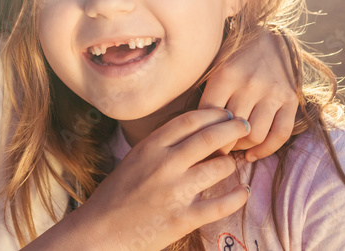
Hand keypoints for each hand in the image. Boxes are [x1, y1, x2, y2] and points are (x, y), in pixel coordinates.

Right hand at [49, 110, 250, 250]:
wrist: (100, 231)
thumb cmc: (116, 195)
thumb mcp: (134, 160)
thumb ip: (160, 146)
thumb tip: (193, 133)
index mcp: (150, 147)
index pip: (190, 120)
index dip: (213, 113)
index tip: (225, 113)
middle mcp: (164, 164)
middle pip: (209, 137)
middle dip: (233, 127)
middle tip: (244, 126)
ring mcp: (175, 192)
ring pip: (219, 167)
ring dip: (232, 163)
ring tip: (234, 163)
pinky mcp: (183, 219)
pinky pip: (221, 205)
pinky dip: (238, 197)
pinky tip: (243, 192)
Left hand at [199, 29, 296, 161]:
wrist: (267, 37)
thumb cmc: (233, 57)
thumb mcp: (213, 67)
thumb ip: (206, 95)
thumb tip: (193, 132)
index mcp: (225, 75)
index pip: (209, 116)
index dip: (203, 134)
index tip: (200, 141)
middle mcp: (250, 84)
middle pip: (232, 129)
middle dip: (223, 144)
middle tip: (217, 147)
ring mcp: (272, 92)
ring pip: (255, 135)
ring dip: (243, 147)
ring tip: (235, 146)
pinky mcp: (290, 98)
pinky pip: (280, 134)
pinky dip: (267, 149)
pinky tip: (254, 153)